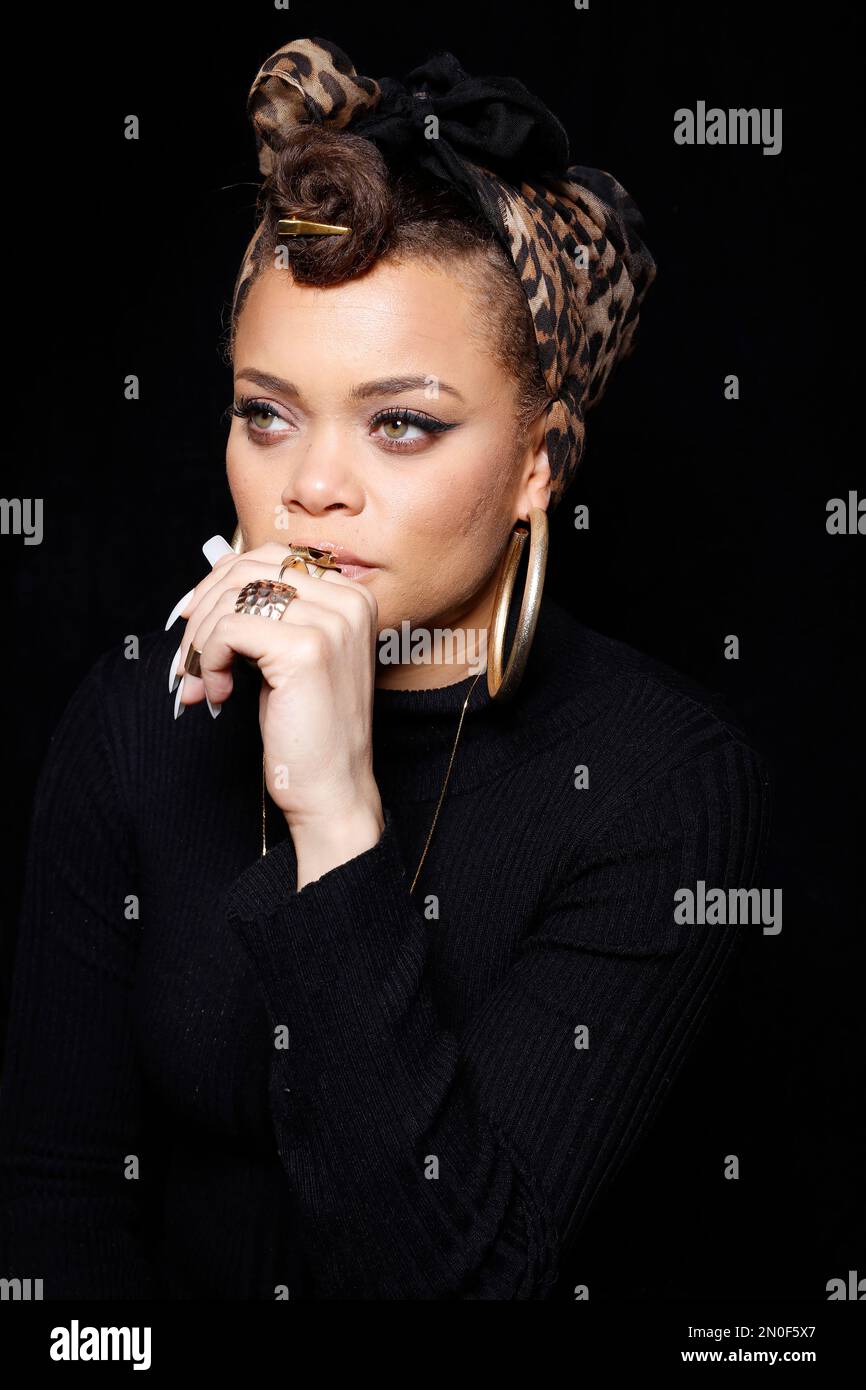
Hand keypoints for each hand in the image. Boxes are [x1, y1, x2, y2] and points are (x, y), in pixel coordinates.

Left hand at [168, 543, 384, 851]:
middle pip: (247, 569)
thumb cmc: (307, 729)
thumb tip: (211, 578)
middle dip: (202, 612)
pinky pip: (229, 628)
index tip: (194, 623)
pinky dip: (208, 661)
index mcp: (351, 596)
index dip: (219, 584)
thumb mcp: (287, 656)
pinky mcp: (307, 649)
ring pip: (232, 597)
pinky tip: (218, 695)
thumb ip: (267, 612)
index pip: (270, 556)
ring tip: (199, 683)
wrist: (331, 789)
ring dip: (200, 641)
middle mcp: (349, 601)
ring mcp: (332, 623)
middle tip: (187, 660)